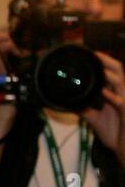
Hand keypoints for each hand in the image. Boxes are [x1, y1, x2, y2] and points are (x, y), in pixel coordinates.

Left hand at [82, 52, 124, 167]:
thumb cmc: (114, 132)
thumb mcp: (94, 119)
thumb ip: (83, 109)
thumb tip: (67, 102)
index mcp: (116, 94)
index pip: (112, 73)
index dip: (103, 63)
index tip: (90, 55)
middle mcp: (123, 94)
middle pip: (118, 71)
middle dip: (107, 61)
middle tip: (93, 54)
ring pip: (121, 81)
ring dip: (109, 73)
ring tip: (99, 64)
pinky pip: (121, 101)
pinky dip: (111, 95)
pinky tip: (103, 92)